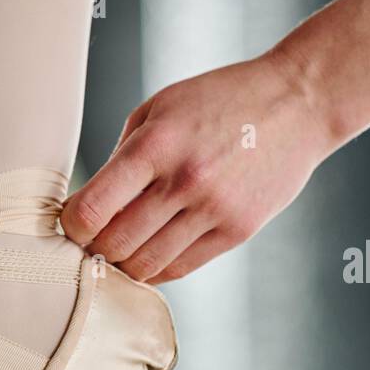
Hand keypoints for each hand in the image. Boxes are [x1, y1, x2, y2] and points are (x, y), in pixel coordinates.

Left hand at [61, 51, 332, 282]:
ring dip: (122, 265)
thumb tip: (89, 205)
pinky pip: (180, 268)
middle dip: (92, 250)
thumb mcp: (161, 107)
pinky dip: (155, 269)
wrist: (300, 102)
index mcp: (155, 145)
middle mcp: (183, 182)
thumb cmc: (221, 100)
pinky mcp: (237, 231)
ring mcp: (213, 210)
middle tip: (89, 243)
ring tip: (117, 252)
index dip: (70, 226)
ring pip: (145, 265)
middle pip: (114, 246)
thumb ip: (122, 156)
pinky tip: (148, 256)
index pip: (92, 210)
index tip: (69, 224)